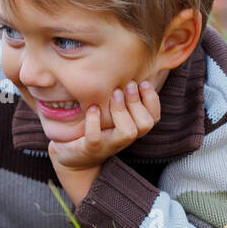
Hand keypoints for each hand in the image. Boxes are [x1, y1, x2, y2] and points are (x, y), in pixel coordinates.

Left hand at [47, 80, 161, 171]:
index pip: (154, 117)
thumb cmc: (94, 129)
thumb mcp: (110, 114)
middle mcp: (124, 138)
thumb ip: (121, 98)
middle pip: (146, 123)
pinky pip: (96, 137)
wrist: (72, 157)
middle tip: (126, 85)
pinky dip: (94, 122)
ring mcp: (108, 145)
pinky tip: (92, 108)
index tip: (142, 82)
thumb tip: (128, 70)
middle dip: (138, 102)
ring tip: (113, 94)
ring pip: (128, 132)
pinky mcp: (90, 148)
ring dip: (121, 111)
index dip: (152, 99)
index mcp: (132, 127)